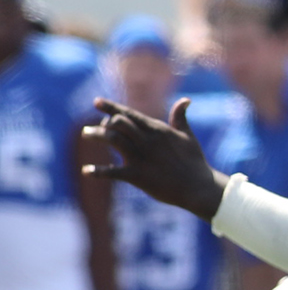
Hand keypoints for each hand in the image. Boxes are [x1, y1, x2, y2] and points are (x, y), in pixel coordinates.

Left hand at [82, 98, 225, 219]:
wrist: (200, 189)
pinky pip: (114, 172)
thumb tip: (185, 100)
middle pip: (118, 122)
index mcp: (158, 130)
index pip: (130, 114)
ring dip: (96, 135)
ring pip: (112, 139)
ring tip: (86, 134)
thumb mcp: (188, 137)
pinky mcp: (139, 176)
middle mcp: (147, 141)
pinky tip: (86, 170)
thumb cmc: (195, 163)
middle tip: (94, 129)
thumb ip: (181, 118)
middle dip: (104, 123)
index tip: (96, 102)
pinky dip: (98, 171)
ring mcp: (142, 158)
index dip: (111, 107)